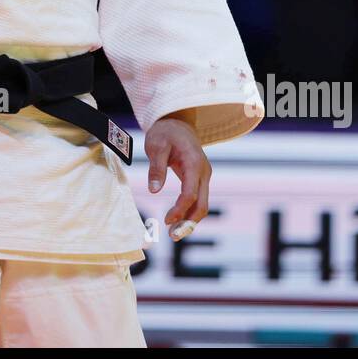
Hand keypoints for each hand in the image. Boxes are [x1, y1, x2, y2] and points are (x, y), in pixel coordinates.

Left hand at [145, 117, 211, 240]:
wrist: (177, 122)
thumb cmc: (165, 133)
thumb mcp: (156, 146)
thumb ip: (156, 168)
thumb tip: (154, 191)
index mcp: (194, 163)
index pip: (190, 193)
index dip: (179, 209)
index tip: (166, 220)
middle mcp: (204, 172)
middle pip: (202, 204)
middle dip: (189, 222)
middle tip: (173, 236)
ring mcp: (204, 176)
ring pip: (202, 204)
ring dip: (189, 220)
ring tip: (173, 233)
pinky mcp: (199, 179)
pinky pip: (198, 199)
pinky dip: (189, 212)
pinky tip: (177, 221)